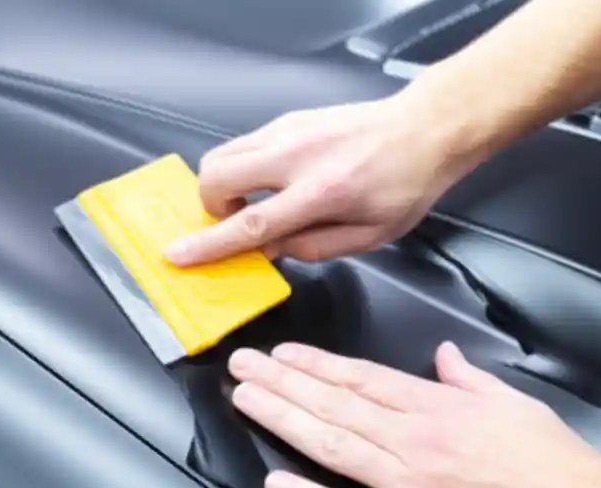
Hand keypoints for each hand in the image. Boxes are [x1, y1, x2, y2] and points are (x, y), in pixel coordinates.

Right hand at [165, 93, 476, 265]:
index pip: (250, 223)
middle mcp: (297, 156)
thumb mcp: (369, 236)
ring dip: (223, 185)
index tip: (177, 254)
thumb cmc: (403, 185)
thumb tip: (268, 252)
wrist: (423, 128)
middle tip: (235, 222)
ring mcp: (288, 131)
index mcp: (321, 193)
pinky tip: (270, 182)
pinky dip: (242, 168)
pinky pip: (244, 145)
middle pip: (218, 176)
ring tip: (252, 203)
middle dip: (210, 205)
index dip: (209, 243)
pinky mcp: (287, 120)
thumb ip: (312, 248)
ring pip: (223, 154)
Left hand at [228, 341, 600, 487]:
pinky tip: (276, 483)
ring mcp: (411, 487)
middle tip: (242, 368)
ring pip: (333, 445)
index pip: (362, 379)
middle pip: (335, 404)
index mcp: (439, 409)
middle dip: (282, 383)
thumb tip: (443, 356)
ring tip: (247, 403)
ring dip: (284, 420)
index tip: (281, 355)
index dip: (315, 365)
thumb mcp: (517, 405)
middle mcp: (416, 441)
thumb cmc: (560, 471)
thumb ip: (469, 379)